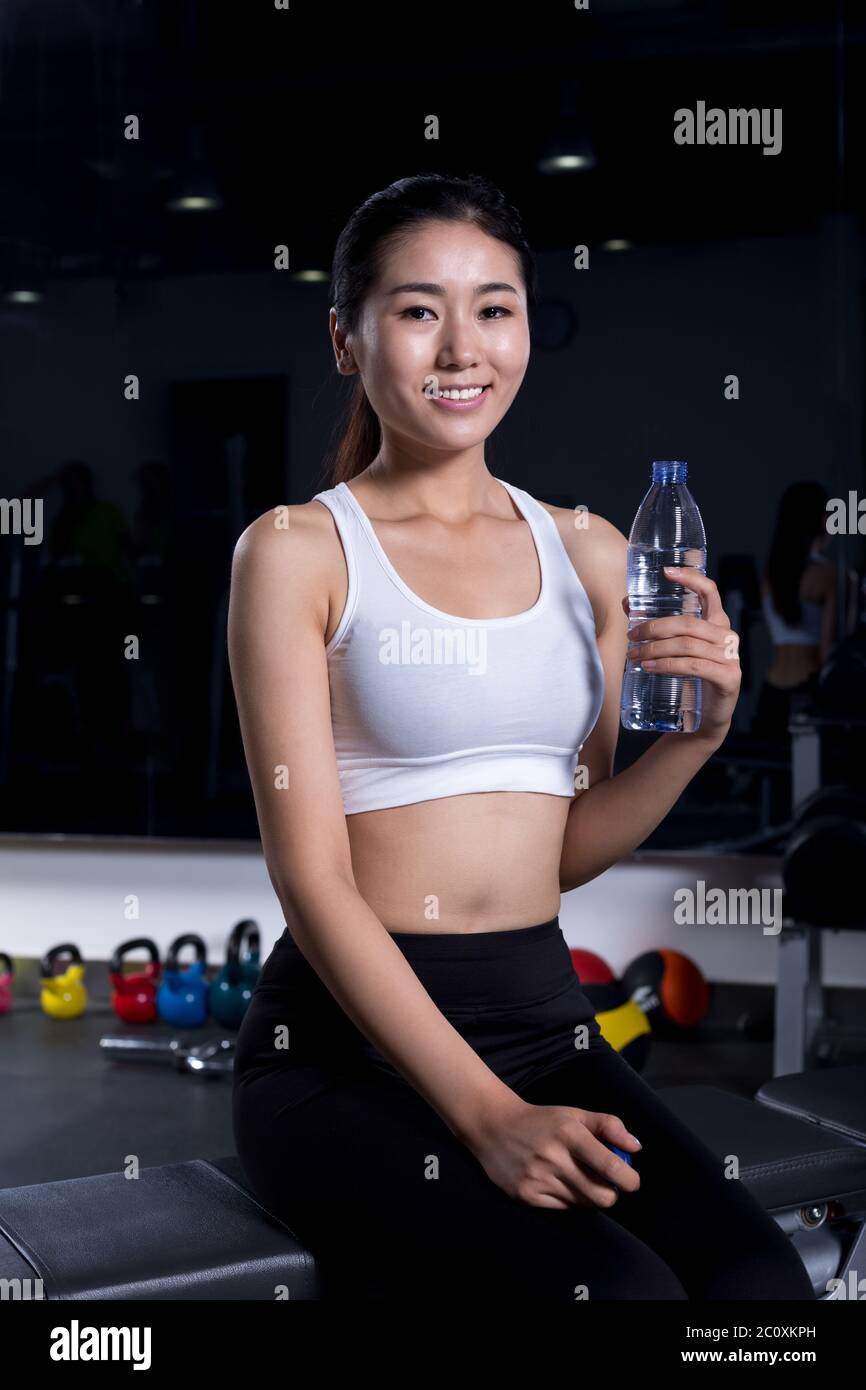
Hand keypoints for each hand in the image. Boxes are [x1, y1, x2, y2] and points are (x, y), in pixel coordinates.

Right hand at [466, 1094, 641, 1210]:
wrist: (494, 1127)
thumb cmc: (541, 1120)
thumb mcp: (574, 1114)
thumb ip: (608, 1125)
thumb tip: (636, 1148)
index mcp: (569, 1133)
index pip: (610, 1166)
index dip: (629, 1179)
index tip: (632, 1181)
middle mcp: (553, 1157)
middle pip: (601, 1196)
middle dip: (612, 1193)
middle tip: (607, 1183)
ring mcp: (538, 1179)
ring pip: (582, 1204)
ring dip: (588, 1195)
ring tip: (578, 1179)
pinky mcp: (526, 1196)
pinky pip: (562, 1209)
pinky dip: (567, 1200)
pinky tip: (558, 1183)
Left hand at [621, 566, 740, 744]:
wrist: (703, 719)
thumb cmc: (688, 678)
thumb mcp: (674, 648)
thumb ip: (657, 626)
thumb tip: (627, 604)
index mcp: (716, 623)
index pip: (709, 592)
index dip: (691, 578)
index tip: (667, 572)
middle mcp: (727, 636)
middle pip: (688, 622)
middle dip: (655, 627)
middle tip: (632, 635)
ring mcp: (730, 657)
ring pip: (687, 645)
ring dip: (656, 649)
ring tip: (634, 655)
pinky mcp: (728, 677)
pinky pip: (694, 665)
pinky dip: (669, 665)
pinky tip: (650, 667)